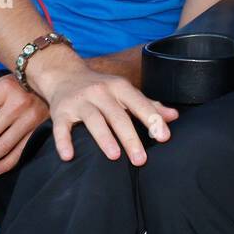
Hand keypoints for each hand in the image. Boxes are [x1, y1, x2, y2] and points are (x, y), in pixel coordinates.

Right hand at [34, 60, 178, 165]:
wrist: (64, 74)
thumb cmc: (101, 88)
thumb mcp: (124, 91)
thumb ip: (148, 105)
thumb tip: (174, 117)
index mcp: (119, 87)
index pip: (138, 102)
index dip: (151, 118)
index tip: (163, 136)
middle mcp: (99, 92)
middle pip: (117, 115)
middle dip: (130, 137)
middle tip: (140, 160)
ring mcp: (79, 101)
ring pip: (93, 120)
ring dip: (104, 138)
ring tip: (114, 156)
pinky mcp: (60, 111)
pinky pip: (61, 127)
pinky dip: (64, 141)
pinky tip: (69, 156)